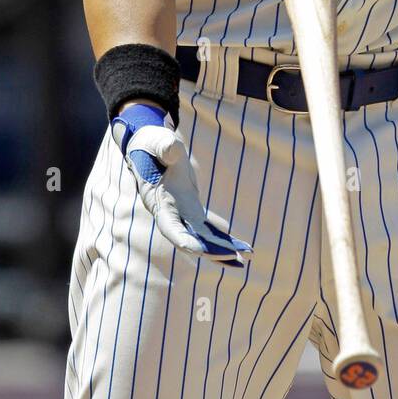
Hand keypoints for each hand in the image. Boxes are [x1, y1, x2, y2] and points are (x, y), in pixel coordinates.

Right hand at [111, 103, 252, 265]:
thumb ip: (165, 146)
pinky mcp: (191, 208)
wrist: (150, 146)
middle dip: (211, 250)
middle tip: (235, 256)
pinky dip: (222, 238)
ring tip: (246, 257)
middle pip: (190, 239)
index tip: (201, 251)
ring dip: (221, 249)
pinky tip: (240, 247)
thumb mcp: (158, 142)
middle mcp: (169, 213)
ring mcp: (181, 213)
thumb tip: (172, 149)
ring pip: (201, 238)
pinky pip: (207, 229)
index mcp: (159, 201)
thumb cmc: (153, 143)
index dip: (184, 240)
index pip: (170, 228)